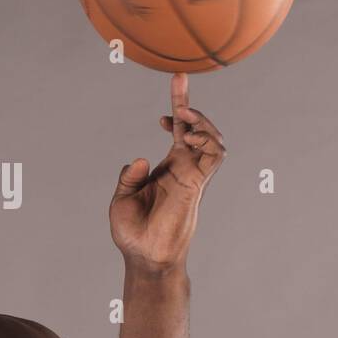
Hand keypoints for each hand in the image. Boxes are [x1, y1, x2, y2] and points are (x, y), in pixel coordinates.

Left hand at [109, 73, 225, 273]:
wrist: (144, 256)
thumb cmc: (132, 232)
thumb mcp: (122, 198)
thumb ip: (129, 176)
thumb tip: (141, 158)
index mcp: (168, 167)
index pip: (178, 130)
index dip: (178, 107)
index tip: (169, 98)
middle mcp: (184, 168)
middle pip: (196, 127)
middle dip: (190, 101)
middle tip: (179, 80)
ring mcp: (193, 175)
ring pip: (213, 138)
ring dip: (203, 120)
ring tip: (185, 114)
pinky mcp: (198, 184)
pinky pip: (216, 156)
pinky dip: (208, 140)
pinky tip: (190, 136)